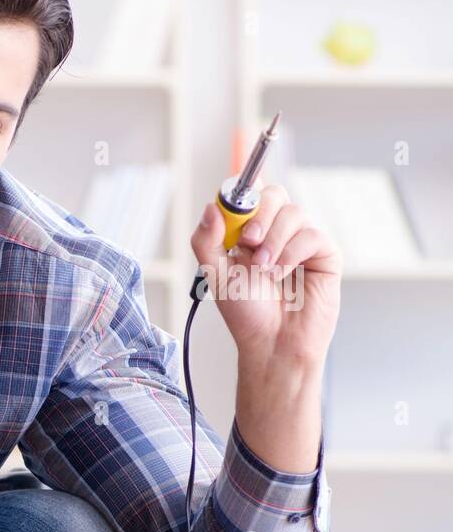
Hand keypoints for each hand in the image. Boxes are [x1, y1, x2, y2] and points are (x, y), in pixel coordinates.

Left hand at [189, 181, 341, 368]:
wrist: (272, 343)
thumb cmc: (246, 312)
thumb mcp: (216, 275)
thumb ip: (207, 241)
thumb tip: (211, 207)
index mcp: (249, 233)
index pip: (249, 194)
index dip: (242, 189)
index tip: (234, 201)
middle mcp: (276, 232)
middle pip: (274, 194)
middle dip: (260, 213)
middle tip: (249, 241)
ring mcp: (301, 242)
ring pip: (294, 212)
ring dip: (274, 240)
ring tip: (263, 269)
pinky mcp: (324, 255)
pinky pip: (312, 235)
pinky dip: (292, 253)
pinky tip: (282, 274)